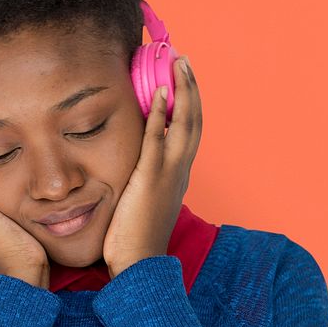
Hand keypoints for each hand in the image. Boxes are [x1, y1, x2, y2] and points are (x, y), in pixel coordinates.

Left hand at [102, 55, 202, 277]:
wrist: (138, 266)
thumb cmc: (134, 239)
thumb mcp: (144, 203)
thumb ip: (143, 181)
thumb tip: (133, 168)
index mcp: (179, 175)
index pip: (190, 131)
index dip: (189, 104)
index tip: (182, 81)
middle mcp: (180, 170)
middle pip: (195, 120)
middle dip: (191, 88)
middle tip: (184, 61)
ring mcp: (168, 174)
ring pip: (184, 123)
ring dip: (183, 91)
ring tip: (178, 64)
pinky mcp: (150, 179)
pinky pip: (157, 140)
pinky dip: (161, 115)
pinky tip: (158, 93)